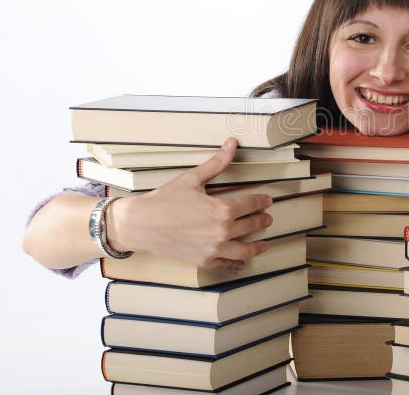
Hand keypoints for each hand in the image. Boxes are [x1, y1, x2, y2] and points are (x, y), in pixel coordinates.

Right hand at [106, 137, 272, 269]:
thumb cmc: (165, 200)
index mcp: (222, 210)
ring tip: (264, 244)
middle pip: (251, 226)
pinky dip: (237, 264)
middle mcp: (221, 232)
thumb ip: (217, 163)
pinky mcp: (203, 261)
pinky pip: (226, 264)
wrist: (141, 224)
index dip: (262, 201)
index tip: (267, 200)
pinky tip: (242, 262)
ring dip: (257, 246)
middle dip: (262, 220)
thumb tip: (232, 143)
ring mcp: (213, 249)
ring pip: (244, 250)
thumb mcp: (193, 178)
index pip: (251, 204)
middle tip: (267, 218)